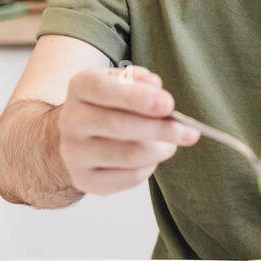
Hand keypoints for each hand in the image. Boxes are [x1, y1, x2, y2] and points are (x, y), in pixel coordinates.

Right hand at [57, 65, 199, 195]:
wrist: (81, 135)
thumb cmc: (111, 103)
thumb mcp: (123, 82)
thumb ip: (140, 80)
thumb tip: (155, 87)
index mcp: (79, 87)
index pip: (102, 90)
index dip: (137, 97)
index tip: (169, 104)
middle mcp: (70, 120)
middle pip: (118, 125)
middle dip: (160, 129)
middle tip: (190, 132)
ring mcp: (74, 153)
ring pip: (128, 155)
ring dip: (159, 150)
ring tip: (172, 144)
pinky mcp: (85, 180)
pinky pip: (129, 177)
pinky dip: (150, 167)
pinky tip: (153, 156)